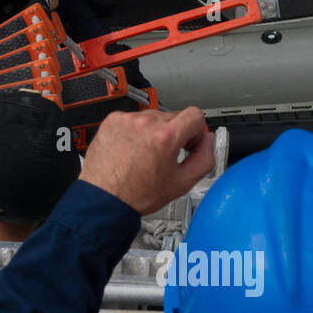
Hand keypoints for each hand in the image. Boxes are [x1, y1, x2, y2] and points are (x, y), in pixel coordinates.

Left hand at [79, 108, 213, 214]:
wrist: (104, 197)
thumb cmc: (137, 194)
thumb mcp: (182, 183)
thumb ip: (204, 158)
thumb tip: (208, 141)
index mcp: (165, 137)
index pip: (195, 115)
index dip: (196, 131)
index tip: (190, 142)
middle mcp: (145, 123)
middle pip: (173, 117)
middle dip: (174, 134)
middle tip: (166, 155)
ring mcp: (126, 120)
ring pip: (152, 117)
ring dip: (154, 131)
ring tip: (145, 154)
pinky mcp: (112, 121)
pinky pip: (132, 119)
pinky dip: (134, 131)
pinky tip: (131, 150)